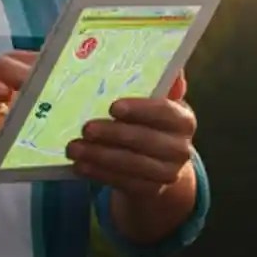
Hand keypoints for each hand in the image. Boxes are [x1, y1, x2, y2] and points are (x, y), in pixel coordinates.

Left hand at [66, 70, 195, 197]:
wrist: (158, 162)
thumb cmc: (150, 122)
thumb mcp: (155, 101)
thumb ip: (157, 82)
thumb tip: (168, 66)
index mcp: (183, 119)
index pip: (165, 112)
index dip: (140, 110)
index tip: (113, 107)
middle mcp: (180, 148)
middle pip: (145, 140)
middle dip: (113, 135)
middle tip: (86, 129)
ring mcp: (167, 173)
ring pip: (131, 164)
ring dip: (99, 156)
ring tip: (73, 148)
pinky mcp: (150, 190)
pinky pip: (123, 183)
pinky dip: (99, 173)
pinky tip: (80, 166)